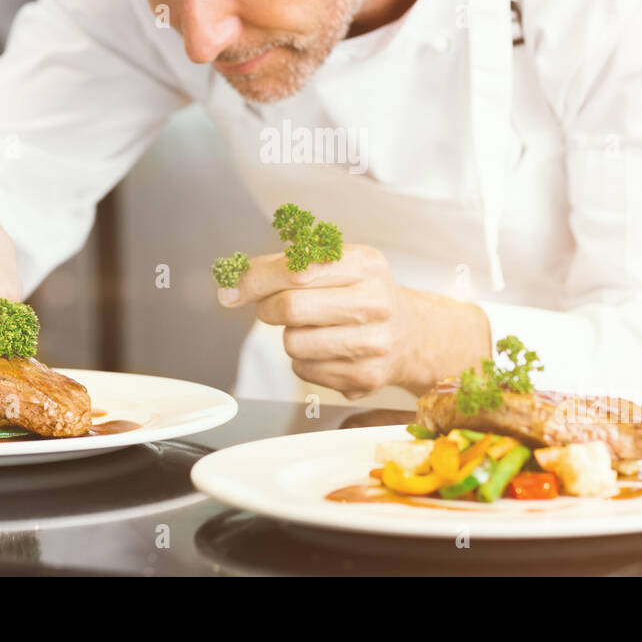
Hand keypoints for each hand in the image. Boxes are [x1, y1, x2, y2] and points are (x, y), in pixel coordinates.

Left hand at [218, 244, 490, 397]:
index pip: (296, 269)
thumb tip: (231, 285)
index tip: (231, 290)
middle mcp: (376, 302)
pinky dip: (304, 360)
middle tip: (273, 308)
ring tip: (312, 328)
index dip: (255, 280)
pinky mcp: (366, 378)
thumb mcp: (337, 263)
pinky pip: (304, 371)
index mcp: (366, 264)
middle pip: (290, 307)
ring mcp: (374, 344)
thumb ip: (285, 266)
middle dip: (268, 309)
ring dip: (290, 337)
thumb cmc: (361, 293)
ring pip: (293, 343)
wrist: (410, 334)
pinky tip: (327, 349)